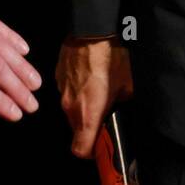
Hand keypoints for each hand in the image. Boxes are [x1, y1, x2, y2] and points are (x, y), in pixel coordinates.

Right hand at [55, 38, 133, 157]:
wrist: (90, 31)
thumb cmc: (110, 58)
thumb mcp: (127, 84)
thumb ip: (124, 102)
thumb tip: (125, 107)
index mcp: (88, 114)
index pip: (80, 150)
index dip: (91, 152)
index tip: (101, 146)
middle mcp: (71, 108)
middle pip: (76, 131)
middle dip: (89, 128)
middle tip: (104, 115)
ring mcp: (62, 93)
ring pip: (71, 111)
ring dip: (82, 108)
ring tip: (97, 91)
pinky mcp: (58, 79)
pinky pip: (67, 94)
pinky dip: (76, 92)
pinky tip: (88, 78)